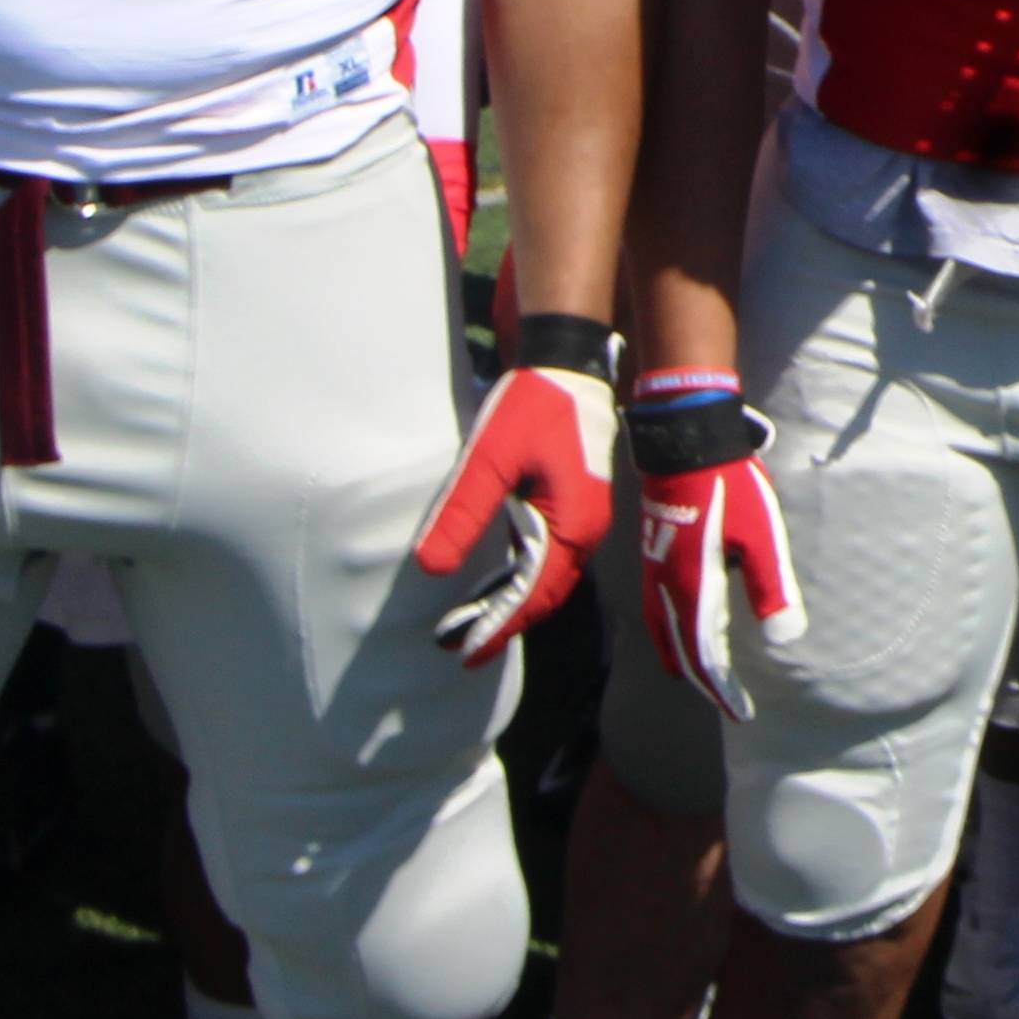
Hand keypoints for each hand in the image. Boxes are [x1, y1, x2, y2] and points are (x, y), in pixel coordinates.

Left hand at [417, 353, 616, 666]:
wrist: (567, 365)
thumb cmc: (532, 408)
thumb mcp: (488, 460)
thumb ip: (462, 515)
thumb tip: (432, 570)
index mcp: (572, 526)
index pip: (533, 594)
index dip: (498, 627)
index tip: (464, 652)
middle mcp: (586, 530)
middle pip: (545, 593)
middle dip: (505, 622)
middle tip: (460, 646)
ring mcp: (584, 518)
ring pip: (548, 577)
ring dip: (513, 602)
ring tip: (472, 622)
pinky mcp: (574, 504)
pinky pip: (550, 556)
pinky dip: (522, 576)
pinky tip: (496, 581)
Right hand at [628, 383, 804, 719]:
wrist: (685, 445)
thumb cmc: (729, 487)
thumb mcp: (762, 538)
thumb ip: (772, 589)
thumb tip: (786, 639)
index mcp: (692, 590)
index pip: (706, 658)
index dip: (724, 690)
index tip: (743, 713)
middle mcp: (665, 590)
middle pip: (682, 653)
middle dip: (706, 682)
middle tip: (729, 702)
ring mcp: (653, 574)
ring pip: (663, 635)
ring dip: (685, 660)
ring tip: (702, 677)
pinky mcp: (651, 557)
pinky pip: (657, 612)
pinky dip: (671, 635)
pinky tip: (682, 628)